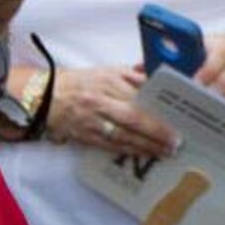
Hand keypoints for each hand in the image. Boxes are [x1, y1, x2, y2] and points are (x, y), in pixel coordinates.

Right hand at [46, 66, 180, 158]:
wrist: (47, 97)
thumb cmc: (82, 82)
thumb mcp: (108, 71)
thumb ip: (133, 75)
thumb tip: (156, 76)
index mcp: (110, 81)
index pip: (139, 94)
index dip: (158, 106)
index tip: (177, 114)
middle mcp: (102, 101)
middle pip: (133, 117)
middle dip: (156, 130)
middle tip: (175, 140)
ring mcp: (94, 121)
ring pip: (124, 135)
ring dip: (147, 145)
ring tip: (166, 151)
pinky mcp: (87, 136)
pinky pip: (112, 146)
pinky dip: (130, 150)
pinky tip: (145, 153)